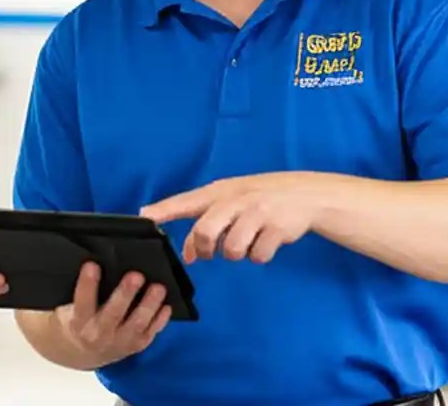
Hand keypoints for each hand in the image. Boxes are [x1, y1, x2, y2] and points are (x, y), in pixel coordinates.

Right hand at [54, 261, 170, 367]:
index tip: (91, 265)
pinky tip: (166, 306)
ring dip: (148, 305)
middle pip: (113, 314)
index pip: (82, 302)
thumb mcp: (68, 307)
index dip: (87, 284)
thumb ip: (81, 291)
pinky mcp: (135, 346)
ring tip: (158, 288)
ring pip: (136, 324)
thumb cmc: (77, 319)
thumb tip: (92, 258)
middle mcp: (98, 334)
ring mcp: (119, 342)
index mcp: (78, 322)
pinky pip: (150, 333)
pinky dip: (160, 320)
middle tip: (136, 276)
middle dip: (125, 294)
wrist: (82, 352)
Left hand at [139, 173, 324, 263]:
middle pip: (205, 232)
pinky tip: (267, 241)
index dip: (163, 210)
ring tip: (248, 240)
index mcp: (220, 192)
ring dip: (237, 253)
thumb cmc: (258, 199)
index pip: (185, 201)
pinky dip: (260, 255)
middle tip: (210, 251)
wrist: (304, 195)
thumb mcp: (231, 203)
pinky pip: (258, 256)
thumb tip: (187, 255)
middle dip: (205, 248)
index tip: (143, 218)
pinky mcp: (277, 228)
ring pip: (232, 250)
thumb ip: (206, 223)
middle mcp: (236, 199)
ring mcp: (258, 212)